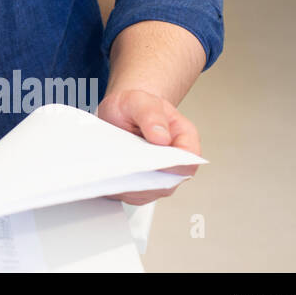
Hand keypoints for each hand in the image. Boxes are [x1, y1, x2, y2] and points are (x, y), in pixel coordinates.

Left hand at [95, 88, 199, 204]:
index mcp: (184, 139)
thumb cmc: (135, 106)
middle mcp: (175, 162)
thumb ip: (151, 115)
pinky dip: (118, 188)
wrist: (121, 111)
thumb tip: (161, 137)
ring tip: (110, 174)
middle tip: (123, 171)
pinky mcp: (140, 184)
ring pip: (148, 192)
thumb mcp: (140, 100)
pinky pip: (132, 194)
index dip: (172, 167)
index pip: (188, 161)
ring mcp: (158, 176)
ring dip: (129, 186)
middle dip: (144, 179)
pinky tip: (107, 177)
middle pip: (167, 182)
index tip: (151, 163)